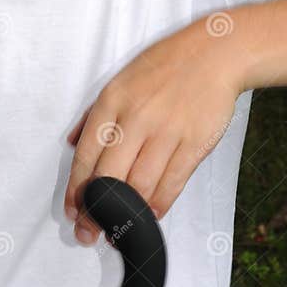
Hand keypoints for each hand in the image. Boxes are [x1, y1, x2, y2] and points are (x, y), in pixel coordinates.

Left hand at [64, 15, 244, 244]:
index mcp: (112, 101)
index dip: (77, 189)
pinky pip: (172, 182)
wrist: (214, 54)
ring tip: (119, 229)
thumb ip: (94, 114)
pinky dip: (159, 203)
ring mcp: (167, 131)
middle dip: (95, 212)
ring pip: (139, 185)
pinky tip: (150, 212)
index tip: (72, 211)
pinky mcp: (194, 143)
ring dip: (127, 214)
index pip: (86, 154)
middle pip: (108, 176)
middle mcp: (136, 118)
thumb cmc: (165, 65)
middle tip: (89, 232)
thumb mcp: (121, 80)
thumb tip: (72, 143)